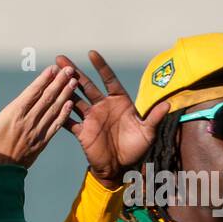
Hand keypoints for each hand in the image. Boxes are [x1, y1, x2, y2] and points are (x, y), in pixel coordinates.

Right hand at [0, 65, 77, 167]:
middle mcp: (28, 121)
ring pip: (54, 109)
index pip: (32, 92)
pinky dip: (64, 114)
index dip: (44, 79)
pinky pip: (55, 125)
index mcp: (14, 114)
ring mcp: (37, 132)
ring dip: (65, 94)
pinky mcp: (41, 142)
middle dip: (59, 82)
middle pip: (47, 97)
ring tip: (74, 81)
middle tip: (69, 69)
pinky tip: (70, 104)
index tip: (53, 68)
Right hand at [57, 50, 170, 185]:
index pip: (108, 79)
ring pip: (75, 99)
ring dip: (65, 88)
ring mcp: (91, 118)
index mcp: (119, 102)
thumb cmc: (136, 149)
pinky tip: (54, 104)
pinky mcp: (82, 131)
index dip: (100, 66)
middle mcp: (103, 106)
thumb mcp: (148, 132)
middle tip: (61, 60)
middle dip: (74, 72)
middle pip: (86, 85)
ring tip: (54, 77)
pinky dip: (62, 113)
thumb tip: (167, 104)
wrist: (120, 168)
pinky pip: (70, 120)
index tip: (91, 53)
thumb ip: (154, 118)